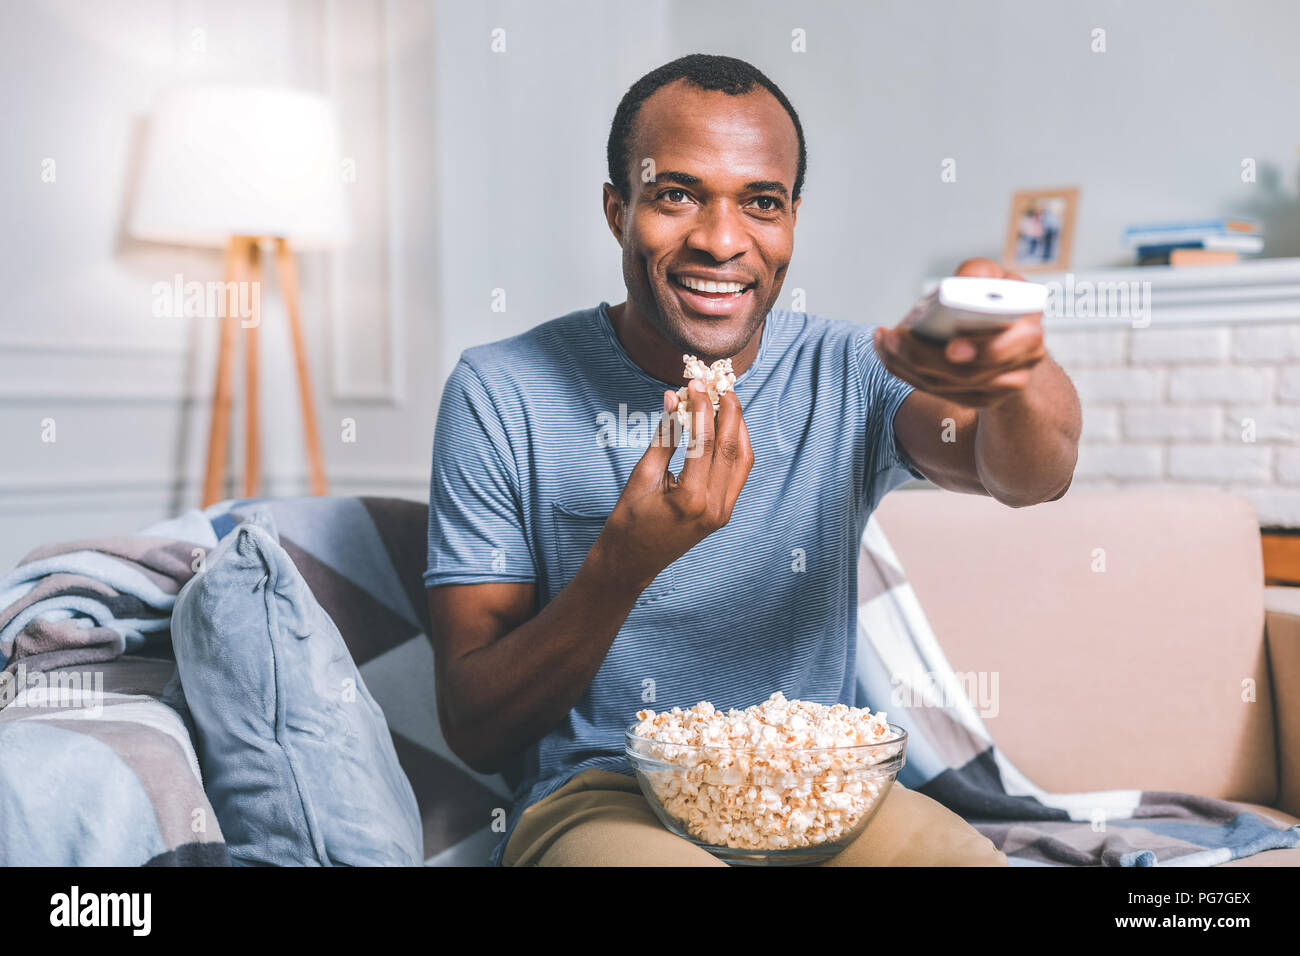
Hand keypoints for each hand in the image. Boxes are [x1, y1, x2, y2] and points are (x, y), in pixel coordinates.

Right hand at [590, 379, 753, 593]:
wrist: (631, 562)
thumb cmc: (628, 520)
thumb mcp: (642, 475)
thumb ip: (664, 435)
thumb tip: (673, 397)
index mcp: (691, 498)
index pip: (705, 440)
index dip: (702, 405)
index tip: (695, 382)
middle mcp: (715, 506)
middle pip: (732, 447)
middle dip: (728, 410)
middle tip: (718, 384)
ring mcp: (723, 512)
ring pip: (742, 459)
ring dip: (737, 427)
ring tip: (725, 400)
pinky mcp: (724, 513)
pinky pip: (738, 473)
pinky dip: (735, 446)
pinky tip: (725, 427)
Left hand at [873, 258, 1047, 408]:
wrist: (1009, 335)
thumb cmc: (998, 299)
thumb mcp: (994, 276)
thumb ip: (979, 273)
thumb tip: (960, 284)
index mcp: (1030, 332)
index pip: (1018, 344)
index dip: (985, 350)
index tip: (952, 348)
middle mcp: (1020, 366)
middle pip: (970, 373)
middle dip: (926, 358)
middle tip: (896, 338)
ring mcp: (997, 388)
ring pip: (947, 386)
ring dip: (907, 364)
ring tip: (883, 339)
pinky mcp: (974, 399)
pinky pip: (935, 392)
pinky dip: (906, 372)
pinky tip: (887, 351)